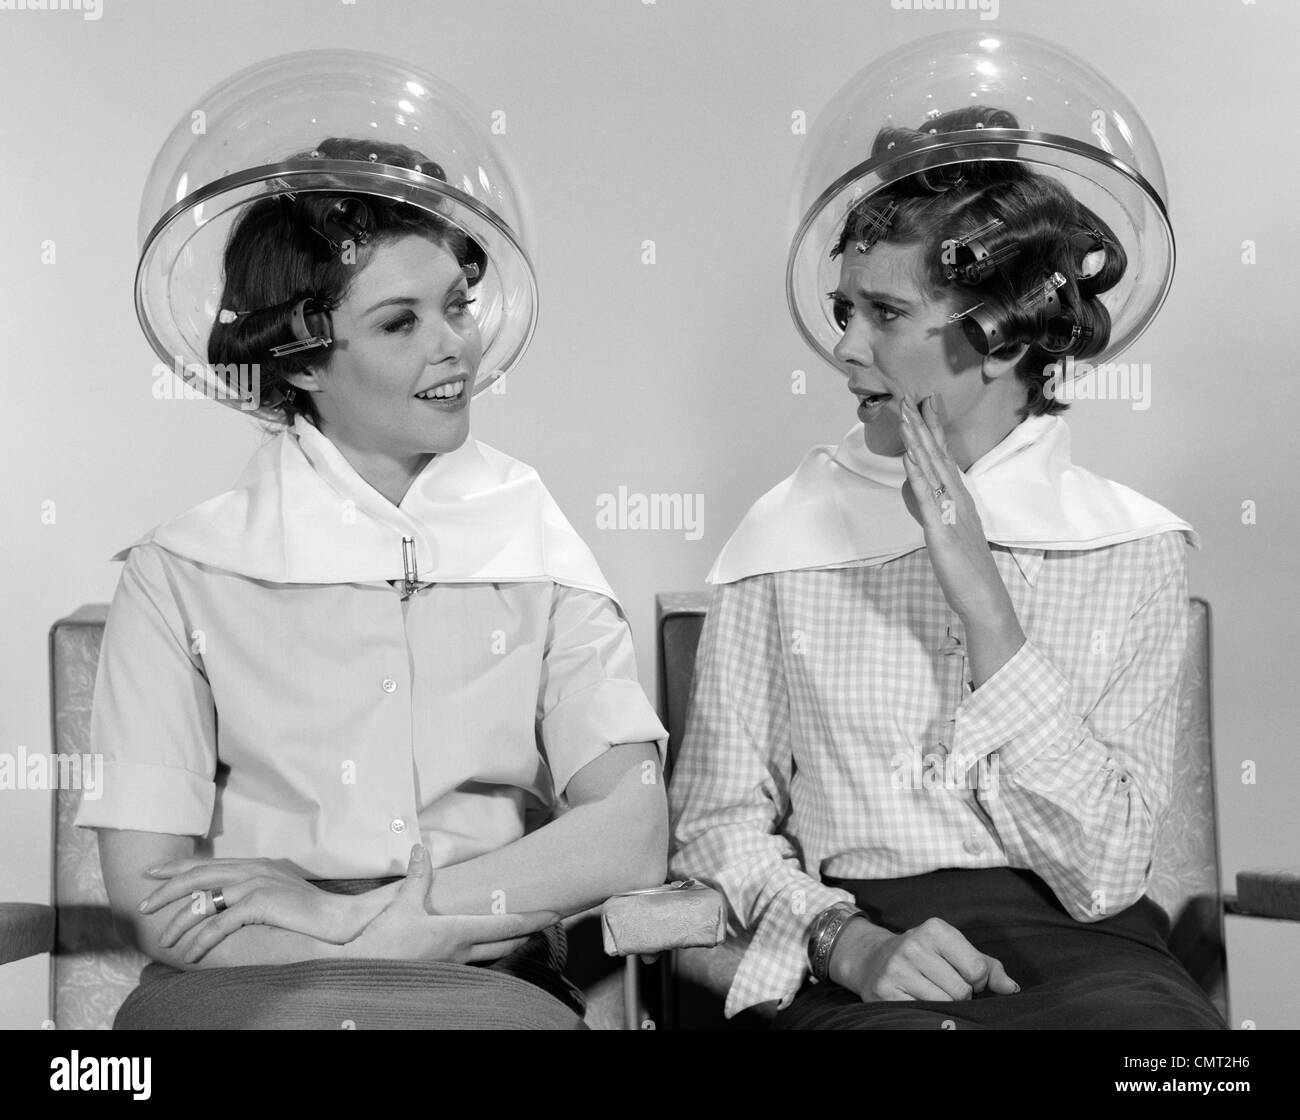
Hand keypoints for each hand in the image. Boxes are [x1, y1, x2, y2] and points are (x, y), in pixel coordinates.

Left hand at [138, 857, 393, 961]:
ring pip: (202, 901)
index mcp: (254, 864)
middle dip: (165, 891)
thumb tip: (222, 902)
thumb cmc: (308, 911)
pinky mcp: (259, 902)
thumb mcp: (276, 892)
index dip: (176, 866)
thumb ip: (251, 889)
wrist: (336, 917)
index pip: (206, 862)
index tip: (151, 873)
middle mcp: (252, 868)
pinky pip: (217, 925)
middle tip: (143, 906)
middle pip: (196, 875)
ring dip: (179, 924)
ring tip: (165, 942)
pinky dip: (199, 941)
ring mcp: (255, 883)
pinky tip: (189, 955)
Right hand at [344, 844, 560, 963]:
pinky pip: (470, 963)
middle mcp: (462, 953)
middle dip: (528, 933)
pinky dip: (482, 953)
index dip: (534, 919)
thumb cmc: (384, 941)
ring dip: (506, 944)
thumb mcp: (403, 904)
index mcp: (458, 933)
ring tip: (518, 933)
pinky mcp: (439, 975)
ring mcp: (452, 968)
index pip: (507, 925)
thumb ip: (416, 876)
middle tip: (546, 922)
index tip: (555, 913)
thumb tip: (420, 849)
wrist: (361, 975)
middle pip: (506, 944)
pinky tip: (480, 948)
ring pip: (489, 956)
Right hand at [830, 915, 1018, 1001]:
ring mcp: (897, 969)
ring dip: (942, 1004)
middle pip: (961, 991)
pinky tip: (915, 998)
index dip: (976, 981)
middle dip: (958, 994)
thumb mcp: (955, 950)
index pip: (976, 969)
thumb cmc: (925, 956)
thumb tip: (1011, 989)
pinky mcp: (885, 992)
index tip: (963, 976)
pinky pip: (922, 1013)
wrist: (872, 959)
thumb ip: (988, 967)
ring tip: (928, 991)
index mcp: (935, 929)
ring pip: (943, 1004)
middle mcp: (914, 945)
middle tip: (941, 984)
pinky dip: (925, 1012)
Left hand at [898, 393, 1013, 624]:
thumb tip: (914, 487)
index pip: (944, 456)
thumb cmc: (966, 568)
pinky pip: (928, 499)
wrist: (983, 597)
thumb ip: (929, 507)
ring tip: (905, 415)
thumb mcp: (944, 530)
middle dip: (922, 425)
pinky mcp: (942, 530)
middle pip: (937, 454)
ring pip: (932, 469)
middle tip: (909, 396)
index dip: (932, 429)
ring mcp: (951, 512)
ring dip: (918, 441)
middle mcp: (958, 499)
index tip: (923, 404)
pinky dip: (918, 476)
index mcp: (959, 498)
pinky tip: (908, 458)